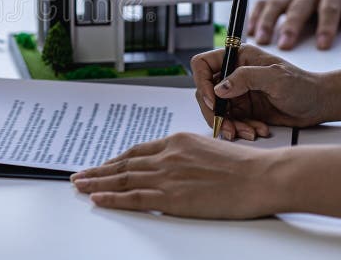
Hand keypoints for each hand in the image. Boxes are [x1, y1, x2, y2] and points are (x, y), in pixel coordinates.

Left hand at [71, 133, 284, 218]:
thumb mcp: (210, 148)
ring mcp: (167, 176)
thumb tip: (177, 165)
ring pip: (122, 179)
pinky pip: (133, 198)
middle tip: (78, 175)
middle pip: (124, 164)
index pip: (137, 151)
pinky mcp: (171, 197)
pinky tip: (97, 198)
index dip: (116, 160)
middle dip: (98, 171)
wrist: (261, 176)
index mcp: (176, 141)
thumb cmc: (245, 166)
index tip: (102, 165)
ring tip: (78, 186)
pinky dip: (111, 197)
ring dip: (97, 183)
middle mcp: (167, 156)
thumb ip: (187, 155)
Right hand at [192, 45, 327, 139]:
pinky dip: (240, 129)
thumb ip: (246, 78)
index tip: (214, 101)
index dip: (202, 82)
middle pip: (206, 92)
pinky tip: (258, 130)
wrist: (320, 105)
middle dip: (215, 112)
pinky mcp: (243, 109)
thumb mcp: (275, 78)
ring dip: (229, 124)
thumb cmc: (303, 85)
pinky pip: (230, 121)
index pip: (203, 64)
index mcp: (237, 57)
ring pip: (217, 111)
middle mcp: (233, 74)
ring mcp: (237, 93)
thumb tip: (219, 88)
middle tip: (227, 126)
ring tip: (249, 132)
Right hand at [248, 0, 340, 49]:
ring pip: (275, 4)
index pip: (329, 8)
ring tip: (261, 40)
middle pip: (298, 6)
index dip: (326, 27)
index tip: (322, 46)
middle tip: (285, 46)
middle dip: (291, 26)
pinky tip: (250, 31)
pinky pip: (262, 3)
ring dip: (267, 22)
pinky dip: (254, 16)